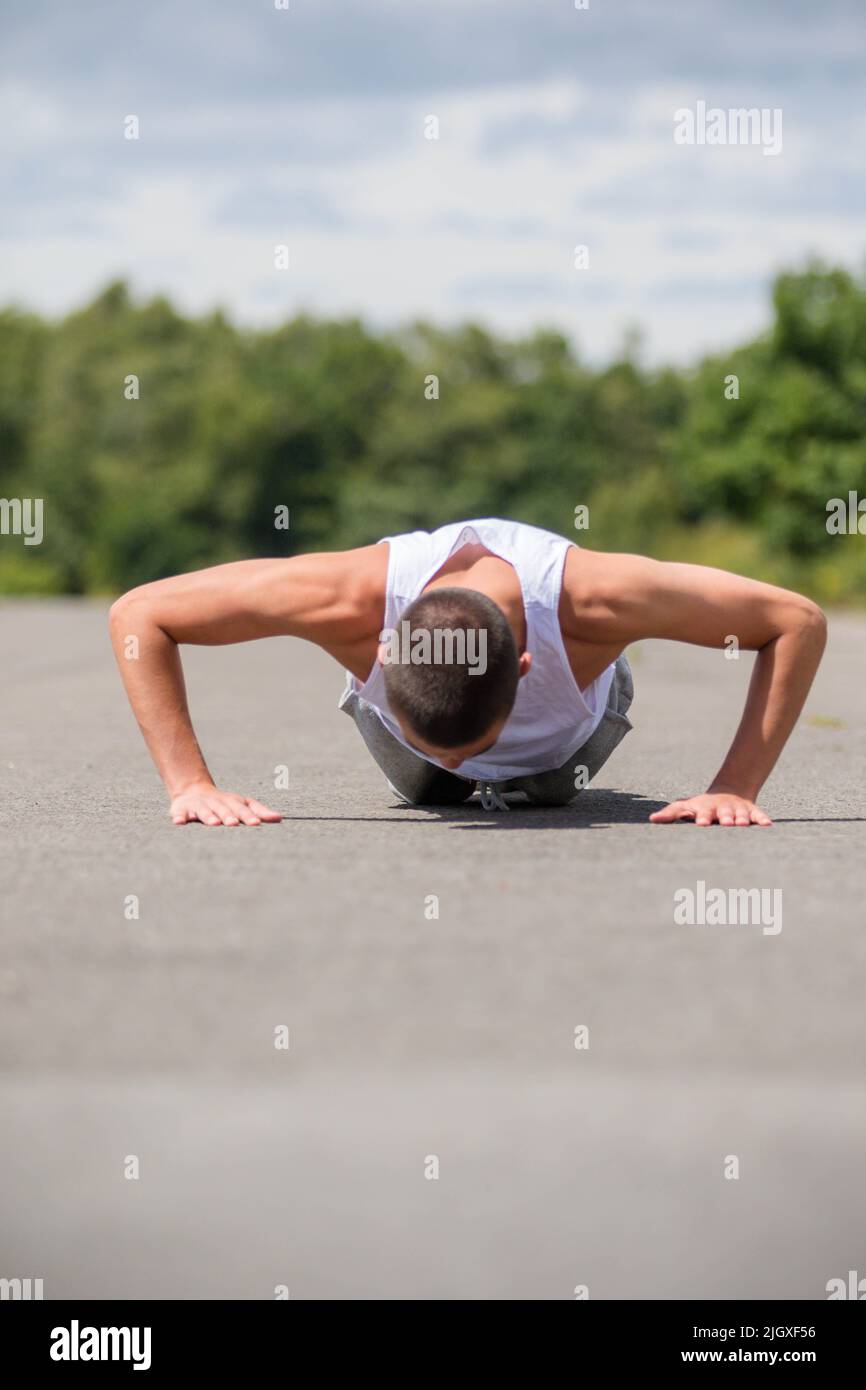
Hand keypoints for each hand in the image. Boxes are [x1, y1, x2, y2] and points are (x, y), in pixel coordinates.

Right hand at [169, 783, 281, 826]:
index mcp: (231, 802)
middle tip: (234, 824)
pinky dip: (180, 817)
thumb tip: (280, 819)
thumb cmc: (225, 804)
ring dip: (208, 816)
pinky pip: (180, 814)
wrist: (193, 791)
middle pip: (223, 809)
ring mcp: (199, 805)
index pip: (242, 809)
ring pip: (204, 811)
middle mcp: (215, 802)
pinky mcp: (182, 810)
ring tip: (214, 823)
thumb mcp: (242, 804)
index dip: (249, 816)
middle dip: (228, 816)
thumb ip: (260, 811)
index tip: (256, 824)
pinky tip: (179, 822)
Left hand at [649, 792, 771, 826]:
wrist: (729, 791)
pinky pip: (758, 815)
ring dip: (743, 819)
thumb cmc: (703, 806)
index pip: (703, 812)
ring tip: (744, 824)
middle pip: (724, 814)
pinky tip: (767, 825)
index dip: (703, 817)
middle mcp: (722, 809)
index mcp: (706, 808)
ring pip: (741, 815)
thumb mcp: (686, 806)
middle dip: (725, 818)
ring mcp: (738, 810)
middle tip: (726, 823)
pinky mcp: (751, 811)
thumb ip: (671, 813)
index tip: (701, 823)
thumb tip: (652, 819)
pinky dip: (762, 819)